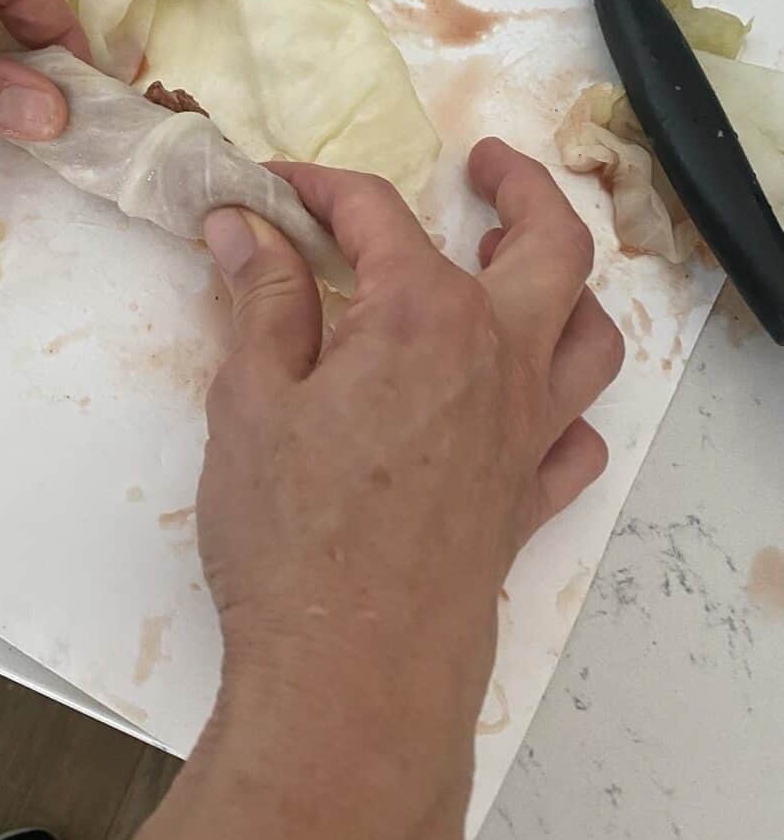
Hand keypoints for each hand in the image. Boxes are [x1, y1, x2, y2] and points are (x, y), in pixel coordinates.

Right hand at [200, 140, 622, 833]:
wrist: (352, 674)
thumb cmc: (290, 533)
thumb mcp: (250, 399)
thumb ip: (261, 300)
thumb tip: (248, 226)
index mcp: (425, 316)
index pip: (379, 214)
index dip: (319, 188)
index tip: (269, 188)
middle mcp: (500, 358)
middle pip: (553, 243)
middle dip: (523, 186)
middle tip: (484, 165)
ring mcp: (529, 432)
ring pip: (591, 333)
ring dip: (567, 287)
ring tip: (523, 270)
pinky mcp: (530, 500)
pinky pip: (579, 433)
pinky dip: (564, 402)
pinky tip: (525, 404)